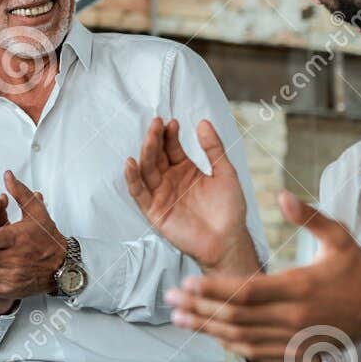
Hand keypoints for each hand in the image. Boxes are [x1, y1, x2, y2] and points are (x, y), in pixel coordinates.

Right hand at [125, 117, 257, 276]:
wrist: (228, 239)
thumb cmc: (229, 209)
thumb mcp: (225, 172)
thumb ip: (214, 148)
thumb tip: (203, 122)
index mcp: (186, 171)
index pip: (172, 148)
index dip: (170, 135)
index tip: (172, 122)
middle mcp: (171, 181)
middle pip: (157, 156)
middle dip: (155, 139)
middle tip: (156, 123)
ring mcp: (161, 195)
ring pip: (147, 171)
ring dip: (146, 153)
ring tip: (150, 138)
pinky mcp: (154, 211)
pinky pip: (139, 194)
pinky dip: (133, 179)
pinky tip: (131, 164)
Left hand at [164, 191, 360, 356]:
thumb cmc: (359, 268)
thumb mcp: (339, 237)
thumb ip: (309, 217)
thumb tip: (281, 195)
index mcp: (299, 288)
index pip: (245, 293)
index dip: (212, 290)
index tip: (185, 282)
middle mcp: (293, 317)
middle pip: (235, 317)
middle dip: (198, 308)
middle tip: (168, 300)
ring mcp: (294, 337)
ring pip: (240, 338)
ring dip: (206, 328)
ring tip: (178, 318)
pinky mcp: (296, 349)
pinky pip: (255, 350)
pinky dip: (228, 343)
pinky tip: (209, 333)